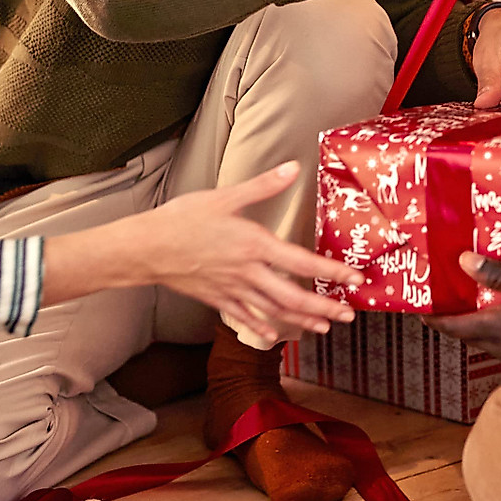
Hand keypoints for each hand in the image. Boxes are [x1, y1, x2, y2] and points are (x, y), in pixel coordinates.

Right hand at [45, 163, 364, 343]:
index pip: (302, 263)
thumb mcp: (226, 197)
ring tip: (324, 327)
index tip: (354, 280)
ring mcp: (233, 290)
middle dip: (324, 308)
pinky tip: (275, 333)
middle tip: (348, 315)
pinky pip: (246, 317)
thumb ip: (263, 185)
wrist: (145, 248)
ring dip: (302, 321)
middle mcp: (248, 273)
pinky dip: (264, 326)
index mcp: (254, 246)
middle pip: (294, 297)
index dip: (332, 273)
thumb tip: (293, 167)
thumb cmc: (183, 219)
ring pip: (274, 311)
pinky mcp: (217, 299)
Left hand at [425, 252, 500, 378]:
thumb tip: (463, 262)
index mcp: (496, 328)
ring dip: (475, 325)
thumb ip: (498, 275)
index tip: (420, 310)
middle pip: (467, 335)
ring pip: (486, 341)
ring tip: (474, 306)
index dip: (434, 318)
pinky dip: (497, 331)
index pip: (453, 326)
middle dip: (452, 320)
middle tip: (444, 302)